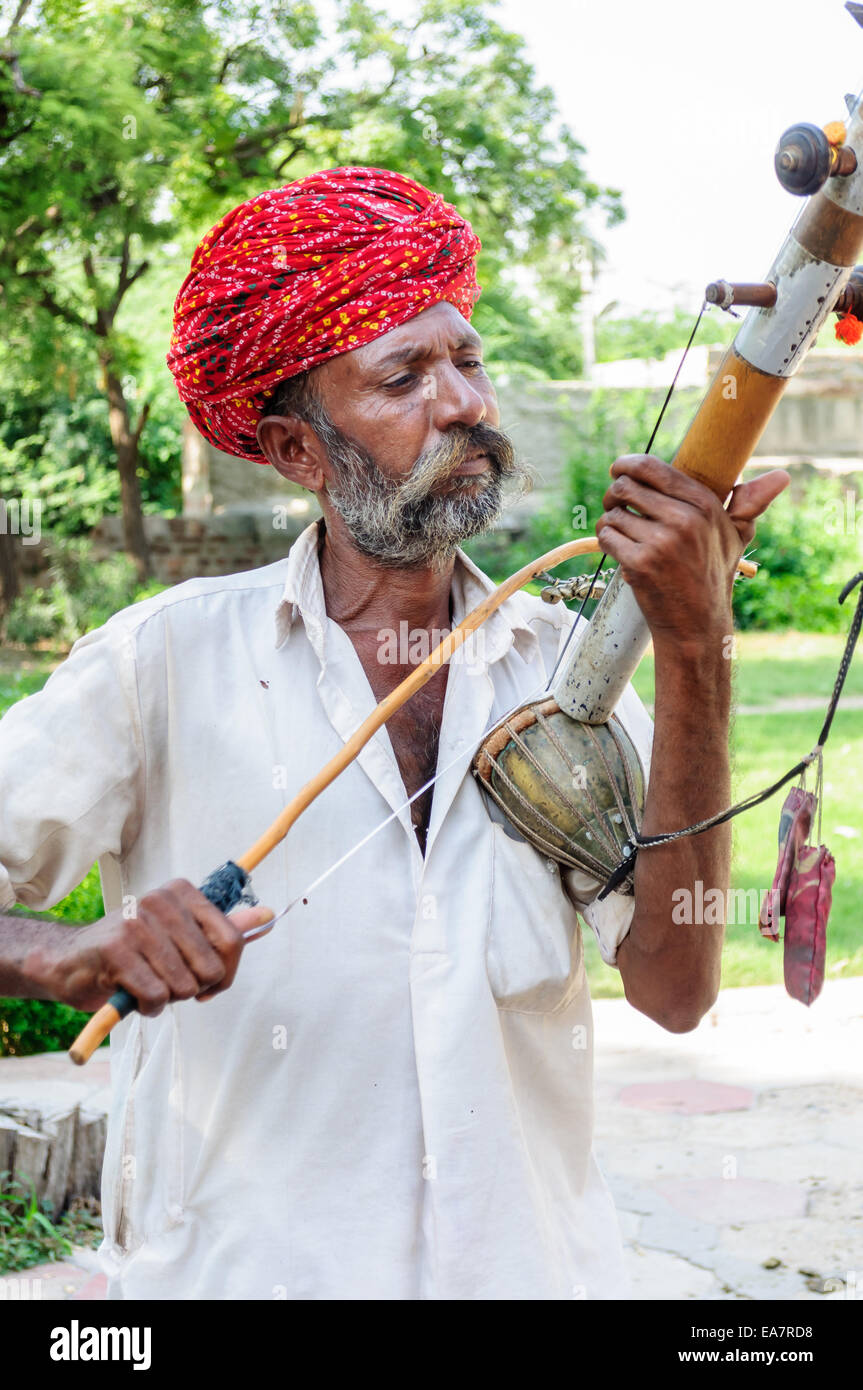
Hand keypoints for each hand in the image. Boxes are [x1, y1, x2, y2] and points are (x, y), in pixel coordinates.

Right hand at [47, 879, 272, 1015]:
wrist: (70, 961)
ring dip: (167, 999)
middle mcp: (161, 901)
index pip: (232, 940)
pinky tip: (131, 994)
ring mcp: (137, 924)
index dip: (224, 972)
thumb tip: (268, 915)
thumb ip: (222, 928)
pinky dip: (147, 1007)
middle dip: (194, 988)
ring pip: (184, 986)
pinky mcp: (116, 951)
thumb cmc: (134, 951)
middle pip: (211, 968)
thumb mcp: (180, 934)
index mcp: (182, 892)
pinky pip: (156, 996)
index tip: (207, 981)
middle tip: (168, 982)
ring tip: (145, 984)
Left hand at [595, 455, 788, 650]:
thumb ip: (750, 503)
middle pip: (625, 486)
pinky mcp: (640, 563)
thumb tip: (782, 475)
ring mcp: (660, 542)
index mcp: (704, 504)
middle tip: (616, 506)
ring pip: (612, 513)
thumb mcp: (737, 537)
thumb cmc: (714, 576)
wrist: (698, 626)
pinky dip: (606, 541)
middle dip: (614, 495)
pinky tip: (619, 550)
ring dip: (610, 522)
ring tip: (622, 534)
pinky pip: (606, 536)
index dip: (628, 465)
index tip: (618, 469)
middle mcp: (684, 519)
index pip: (652, 468)